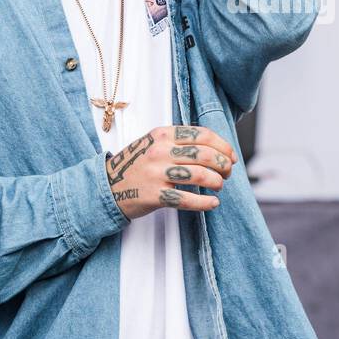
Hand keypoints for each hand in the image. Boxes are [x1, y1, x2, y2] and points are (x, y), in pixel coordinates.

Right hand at [106, 125, 236, 219]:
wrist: (107, 187)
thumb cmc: (136, 165)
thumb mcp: (154, 143)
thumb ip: (179, 141)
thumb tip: (216, 149)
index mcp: (163, 134)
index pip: (202, 135)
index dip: (223, 146)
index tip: (231, 156)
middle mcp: (161, 151)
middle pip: (205, 154)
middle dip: (223, 164)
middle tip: (227, 173)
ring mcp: (157, 173)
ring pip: (200, 175)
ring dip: (216, 182)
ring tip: (219, 186)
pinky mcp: (155, 195)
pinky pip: (187, 199)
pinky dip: (204, 202)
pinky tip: (213, 203)